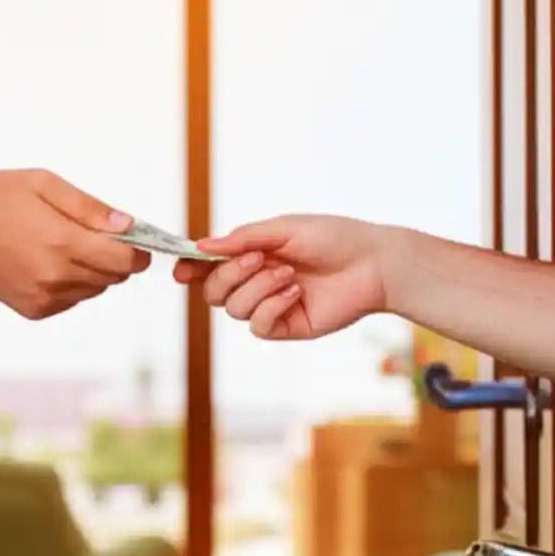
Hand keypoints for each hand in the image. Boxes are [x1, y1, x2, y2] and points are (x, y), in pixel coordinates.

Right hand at [0, 169, 150, 318]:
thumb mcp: (44, 184)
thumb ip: (90, 208)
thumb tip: (128, 226)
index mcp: (62, 242)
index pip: (125, 261)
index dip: (138, 251)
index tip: (137, 241)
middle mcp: (55, 276)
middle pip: (114, 277)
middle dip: (116, 258)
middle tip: (96, 235)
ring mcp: (44, 297)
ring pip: (94, 289)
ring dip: (92, 270)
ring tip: (62, 244)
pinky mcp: (34, 309)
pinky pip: (72, 299)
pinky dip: (70, 283)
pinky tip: (46, 260)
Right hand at [173, 215, 390, 338]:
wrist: (373, 263)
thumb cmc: (333, 237)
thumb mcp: (283, 229)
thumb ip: (241, 238)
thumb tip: (202, 247)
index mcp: (252, 255)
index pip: (210, 266)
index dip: (191, 268)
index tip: (181, 269)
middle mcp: (257, 282)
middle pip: (213, 292)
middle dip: (227, 275)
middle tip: (256, 259)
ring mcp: (271, 305)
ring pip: (233, 309)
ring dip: (257, 288)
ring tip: (289, 274)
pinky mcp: (287, 326)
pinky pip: (258, 326)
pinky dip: (271, 306)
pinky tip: (295, 292)